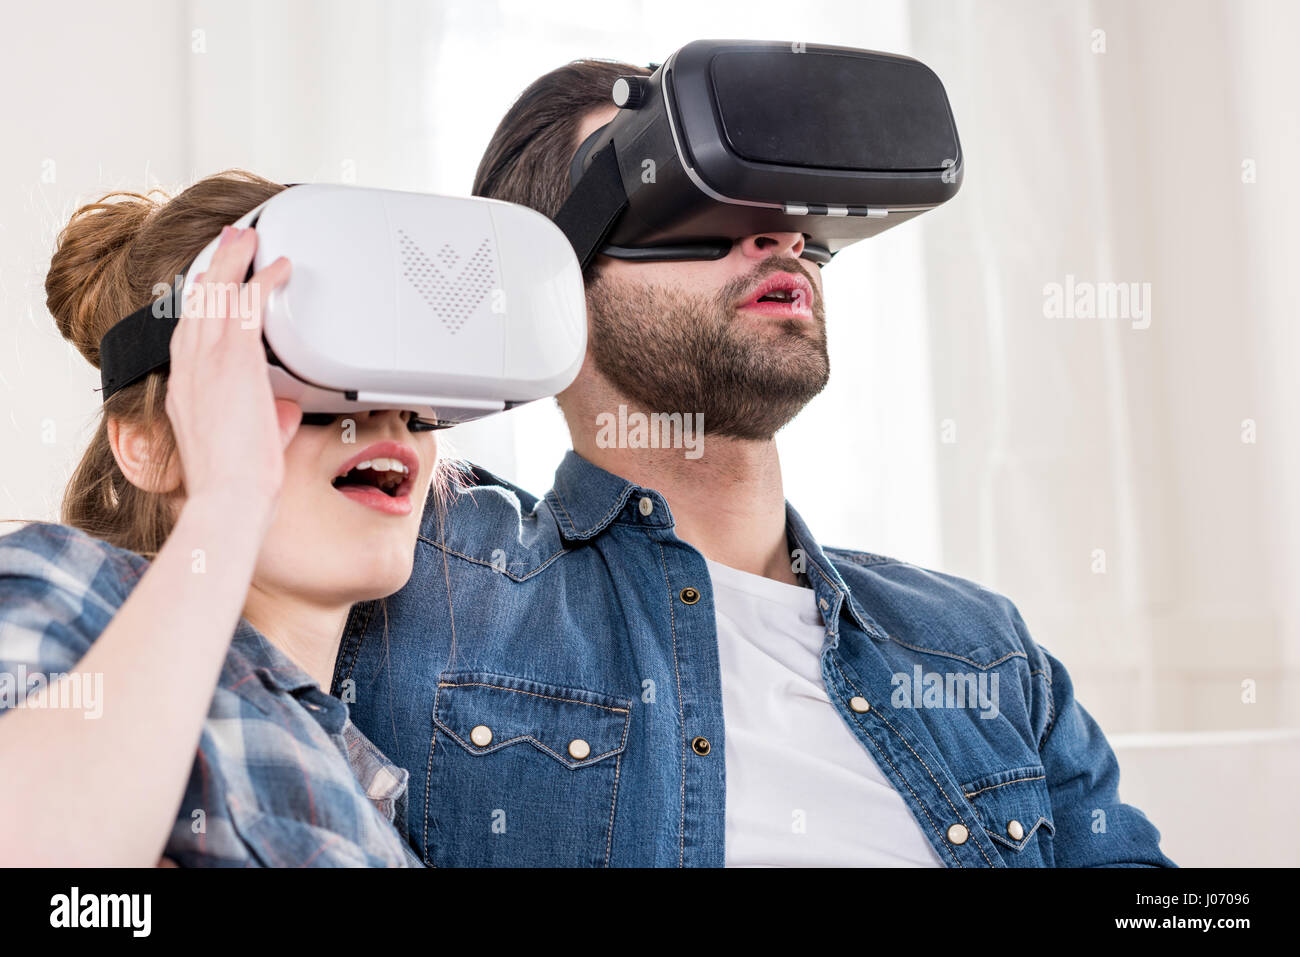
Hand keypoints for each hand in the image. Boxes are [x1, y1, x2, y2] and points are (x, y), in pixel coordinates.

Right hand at [165, 226, 300, 517]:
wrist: (229, 497)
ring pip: (217, 295)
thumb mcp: (249, 442)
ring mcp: (208, 363)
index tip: (207, 283)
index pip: (188, 334)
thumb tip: (285, 410)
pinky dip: (263, 281)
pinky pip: (248, 307)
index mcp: (185, 390)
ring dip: (235, 261)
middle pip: (197, 303)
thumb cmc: (236, 482)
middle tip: (228, 243)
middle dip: (214, 268)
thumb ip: (267, 418)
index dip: (199, 304)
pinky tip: (277, 266)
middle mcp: (189, 370)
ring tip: (248, 237)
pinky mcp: (234, 361)